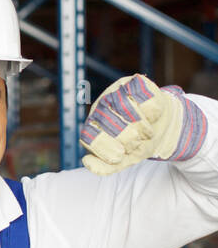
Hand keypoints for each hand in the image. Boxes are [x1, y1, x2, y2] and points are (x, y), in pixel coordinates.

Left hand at [79, 74, 206, 174]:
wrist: (160, 125)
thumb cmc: (136, 142)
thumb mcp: (123, 159)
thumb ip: (106, 166)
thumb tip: (87, 161)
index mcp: (91, 126)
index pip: (90, 138)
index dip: (108, 150)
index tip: (121, 154)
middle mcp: (100, 106)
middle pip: (117, 128)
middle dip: (133, 142)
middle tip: (137, 142)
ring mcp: (117, 90)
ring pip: (131, 113)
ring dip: (146, 130)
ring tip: (146, 132)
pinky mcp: (135, 82)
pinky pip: (147, 100)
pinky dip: (154, 114)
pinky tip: (152, 116)